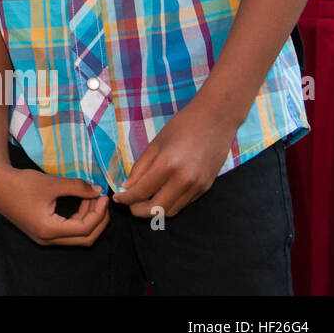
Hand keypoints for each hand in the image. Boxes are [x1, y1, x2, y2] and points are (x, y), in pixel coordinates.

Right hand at [0, 162, 108, 245]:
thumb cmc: (20, 183)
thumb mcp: (51, 183)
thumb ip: (76, 187)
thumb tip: (97, 190)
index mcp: (49, 230)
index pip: (84, 228)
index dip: (99, 213)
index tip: (103, 196)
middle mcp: (48, 239)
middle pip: (84, 239)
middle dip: (98, 220)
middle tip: (102, 200)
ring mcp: (44, 238)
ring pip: (77, 237)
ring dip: (89, 219)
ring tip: (91, 198)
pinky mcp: (42, 232)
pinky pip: (67, 231)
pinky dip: (78, 219)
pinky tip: (81, 203)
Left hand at [112, 98, 237, 219]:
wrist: (216, 120)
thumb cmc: (182, 126)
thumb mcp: (155, 144)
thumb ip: (140, 168)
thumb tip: (126, 188)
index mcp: (168, 165)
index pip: (141, 192)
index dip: (126, 199)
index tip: (117, 198)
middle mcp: (184, 180)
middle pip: (156, 210)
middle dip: (138, 210)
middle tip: (129, 203)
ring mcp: (197, 187)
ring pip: (170, 211)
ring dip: (154, 210)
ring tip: (142, 200)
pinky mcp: (205, 189)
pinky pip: (183, 204)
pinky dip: (169, 203)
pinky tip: (161, 193)